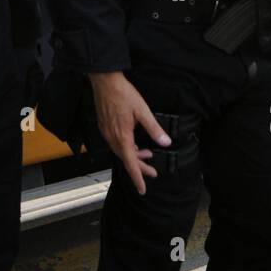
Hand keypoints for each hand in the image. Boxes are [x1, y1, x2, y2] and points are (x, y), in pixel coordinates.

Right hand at [88, 71, 169, 194]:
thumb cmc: (122, 94)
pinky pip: (115, 143)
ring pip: (120, 151)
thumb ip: (154, 129)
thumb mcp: (143, 111)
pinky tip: (134, 144)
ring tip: (147, 156)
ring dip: (134, 156)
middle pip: (126, 159)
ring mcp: (106, 132)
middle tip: (153, 173)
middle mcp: (112, 137)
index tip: (142, 189)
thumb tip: (165, 142)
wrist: (104, 81)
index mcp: (122, 136)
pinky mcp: (104, 126)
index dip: (138, 177)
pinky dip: (126, 148)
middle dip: (139, 168)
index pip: (131, 163)